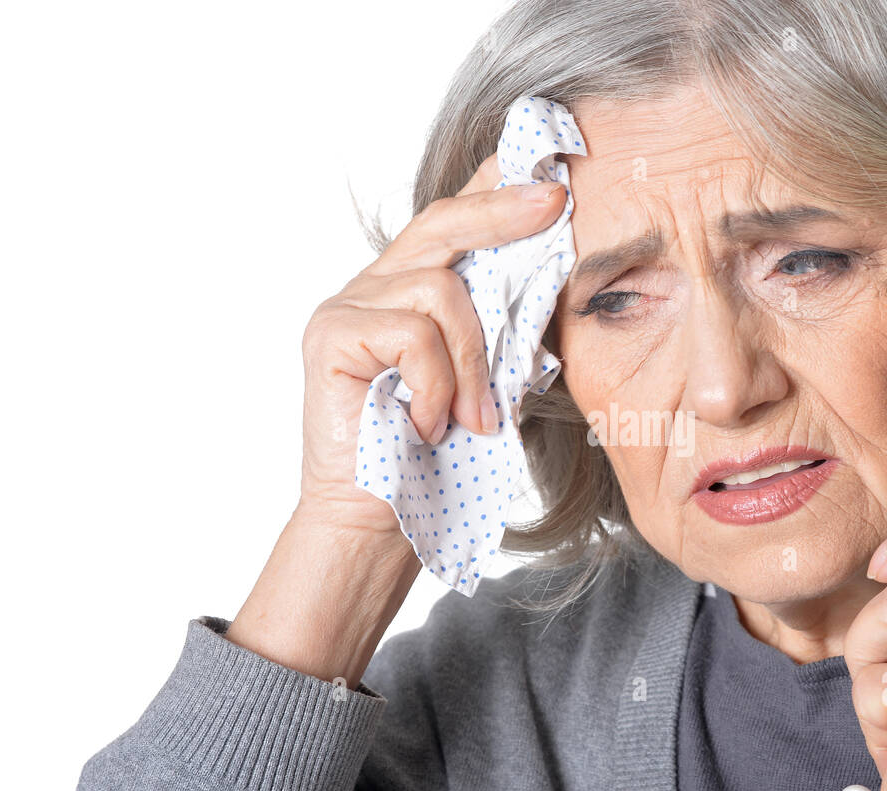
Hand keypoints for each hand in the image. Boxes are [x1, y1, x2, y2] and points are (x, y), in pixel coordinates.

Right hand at [297, 154, 565, 534]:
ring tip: (471, 418)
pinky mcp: (332, 334)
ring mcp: (347, 306)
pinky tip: (427, 424)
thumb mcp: (481, 380)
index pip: (452, 225)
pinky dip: (436, 386)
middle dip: (502, 212)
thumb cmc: (432, 456)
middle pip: (442, 225)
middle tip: (554, 203)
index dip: (495, 192)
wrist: (378, 518)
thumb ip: (499, 331)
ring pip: (440, 290)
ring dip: (472, 361)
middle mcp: (373, 288)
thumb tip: (554, 279)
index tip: (548, 175)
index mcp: (408, 294)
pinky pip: (413, 335)